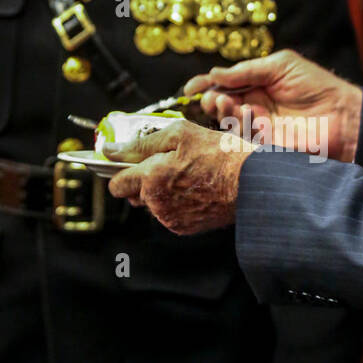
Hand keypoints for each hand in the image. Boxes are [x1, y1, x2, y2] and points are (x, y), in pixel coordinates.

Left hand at [106, 117, 255, 233]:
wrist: (252, 184)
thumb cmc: (220, 155)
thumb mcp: (180, 134)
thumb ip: (141, 143)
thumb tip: (110, 150)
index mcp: (151, 178)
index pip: (116, 183)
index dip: (118, 170)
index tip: (123, 162)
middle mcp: (157, 203)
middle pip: (133, 194)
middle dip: (142, 178)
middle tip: (164, 162)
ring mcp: (170, 218)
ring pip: (152, 204)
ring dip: (160, 190)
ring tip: (185, 174)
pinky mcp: (185, 228)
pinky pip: (169, 214)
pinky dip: (175, 202)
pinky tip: (194, 188)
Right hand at [184, 50, 362, 163]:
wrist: (342, 116)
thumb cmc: (317, 86)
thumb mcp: (280, 66)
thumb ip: (247, 70)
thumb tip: (215, 73)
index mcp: (256, 84)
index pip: (223, 84)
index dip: (204, 85)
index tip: (189, 88)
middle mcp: (254, 105)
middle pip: (219, 104)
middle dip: (210, 99)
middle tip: (211, 98)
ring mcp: (258, 126)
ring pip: (227, 121)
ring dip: (221, 111)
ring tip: (224, 103)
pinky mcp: (264, 145)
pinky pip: (242, 136)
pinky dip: (239, 124)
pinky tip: (247, 114)